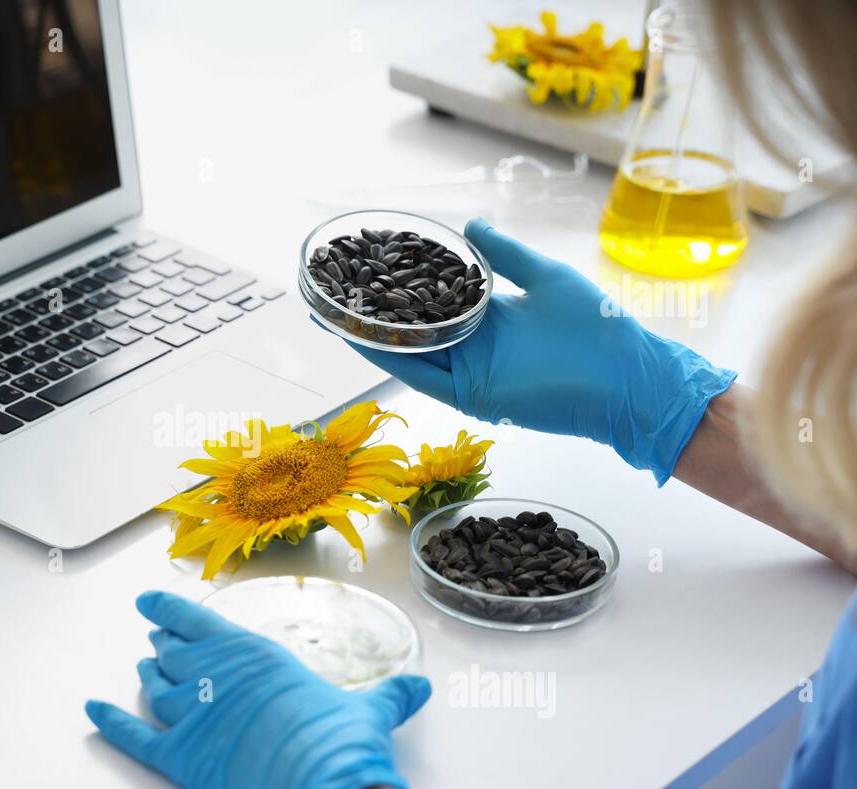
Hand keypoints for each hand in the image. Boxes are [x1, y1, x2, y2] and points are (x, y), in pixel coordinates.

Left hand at [85, 591, 430, 788]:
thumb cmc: (342, 749)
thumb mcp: (370, 713)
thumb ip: (389, 698)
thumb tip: (418, 690)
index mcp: (253, 657)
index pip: (198, 623)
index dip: (169, 611)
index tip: (150, 602)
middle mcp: (216, 678)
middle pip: (174, 655)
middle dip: (163, 647)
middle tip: (155, 640)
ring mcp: (194, 717)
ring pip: (155, 690)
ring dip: (147, 679)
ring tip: (143, 669)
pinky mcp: (182, 759)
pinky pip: (135, 737)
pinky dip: (112, 723)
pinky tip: (95, 712)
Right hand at [342, 218, 736, 484]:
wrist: (626, 377)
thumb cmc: (598, 328)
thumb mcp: (545, 276)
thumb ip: (505, 255)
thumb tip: (470, 225)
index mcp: (490, 318)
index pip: (434, 301)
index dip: (401, 285)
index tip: (369, 264)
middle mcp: (472, 347)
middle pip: (411, 328)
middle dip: (371, 312)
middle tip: (332, 290)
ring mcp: (469, 372)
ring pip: (407, 353)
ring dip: (368, 335)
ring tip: (330, 311)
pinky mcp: (470, 395)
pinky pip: (422, 375)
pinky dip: (390, 358)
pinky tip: (360, 337)